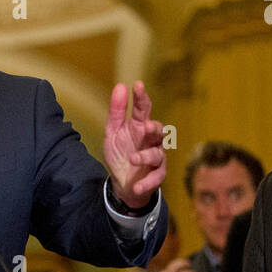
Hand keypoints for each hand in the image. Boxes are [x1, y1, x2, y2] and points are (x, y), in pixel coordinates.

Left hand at [104, 81, 165, 208]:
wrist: (122, 182)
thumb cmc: (120, 153)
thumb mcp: (112, 132)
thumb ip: (117, 111)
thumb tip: (120, 86)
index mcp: (139, 127)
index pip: (144, 109)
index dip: (141, 97)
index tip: (138, 85)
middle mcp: (151, 141)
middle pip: (159, 131)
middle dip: (155, 128)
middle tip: (147, 125)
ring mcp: (156, 158)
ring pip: (157, 154)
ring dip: (145, 156)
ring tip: (132, 159)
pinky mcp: (156, 176)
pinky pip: (155, 178)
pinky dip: (146, 182)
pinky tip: (136, 186)